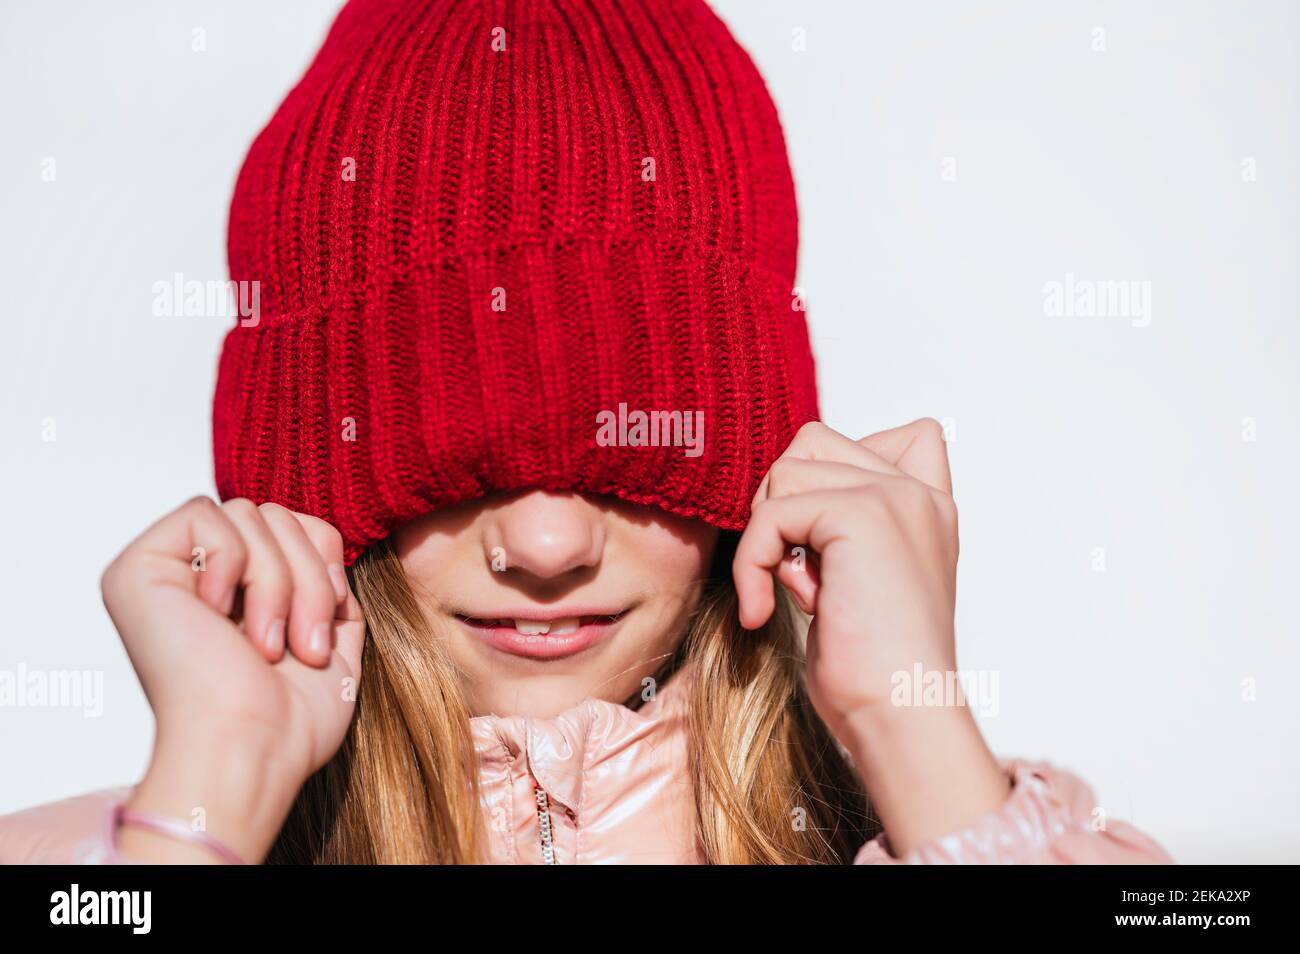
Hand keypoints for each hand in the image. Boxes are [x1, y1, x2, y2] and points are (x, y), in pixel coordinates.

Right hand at [100, 497, 363, 861]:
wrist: (253, 751)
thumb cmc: (291, 717)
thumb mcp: (331, 636)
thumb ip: (327, 583)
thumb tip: (328, 537)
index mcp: (236, 592)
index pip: (291, 524)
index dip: (323, 559)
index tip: (331, 619)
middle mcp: (194, 577)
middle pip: (274, 513)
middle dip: (308, 575)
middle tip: (305, 644)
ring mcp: (162, 572)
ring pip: (249, 512)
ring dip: (280, 583)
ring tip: (271, 647)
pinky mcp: (136, 569)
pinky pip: (205, 513)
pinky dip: (234, 566)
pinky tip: (221, 621)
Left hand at [735, 420, 1008, 852]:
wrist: (899, 714)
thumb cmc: (871, 669)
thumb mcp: (852, 580)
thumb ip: (835, 529)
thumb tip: (780, 487)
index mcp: (927, 506)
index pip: (889, 433)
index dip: (833, 470)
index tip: (822, 543)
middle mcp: (918, 493)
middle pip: (812, 442)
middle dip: (784, 502)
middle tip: (796, 568)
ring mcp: (894, 498)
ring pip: (786, 470)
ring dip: (768, 533)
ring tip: (795, 589)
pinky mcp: (861, 514)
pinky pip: (771, 513)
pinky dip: (752, 563)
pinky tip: (762, 609)